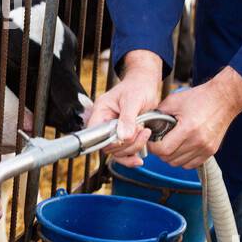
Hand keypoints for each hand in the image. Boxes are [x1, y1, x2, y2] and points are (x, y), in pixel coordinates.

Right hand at [84, 50, 163, 166]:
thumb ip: (127, 118)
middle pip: (107, 146)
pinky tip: (139, 157)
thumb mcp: (133, 100)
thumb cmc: (138, 86)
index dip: (108, 140)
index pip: (95, 133)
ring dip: (132, 148)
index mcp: (101, 111)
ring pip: (116, 152)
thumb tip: (123, 136)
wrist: (146, 84)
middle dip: (126, 144)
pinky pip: (123, 153)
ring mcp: (113, 131)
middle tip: (140, 130)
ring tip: (145, 133)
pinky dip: (132, 156)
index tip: (124, 138)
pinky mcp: (123, 136)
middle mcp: (104, 123)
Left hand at [148, 67, 241, 168]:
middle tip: (158, 142)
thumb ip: (158, 114)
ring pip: (179, 163)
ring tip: (169, 145)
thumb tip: (145, 125)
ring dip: (171, 157)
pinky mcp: (211, 151)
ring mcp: (206, 148)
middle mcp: (198, 141)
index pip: (163, 150)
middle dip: (160, 152)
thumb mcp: (174, 101)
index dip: (152, 147)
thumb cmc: (198, 97)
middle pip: (170, 159)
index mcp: (188, 128)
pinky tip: (180, 149)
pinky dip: (183, 160)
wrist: (224, 98)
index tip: (150, 141)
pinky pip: (191, 164)